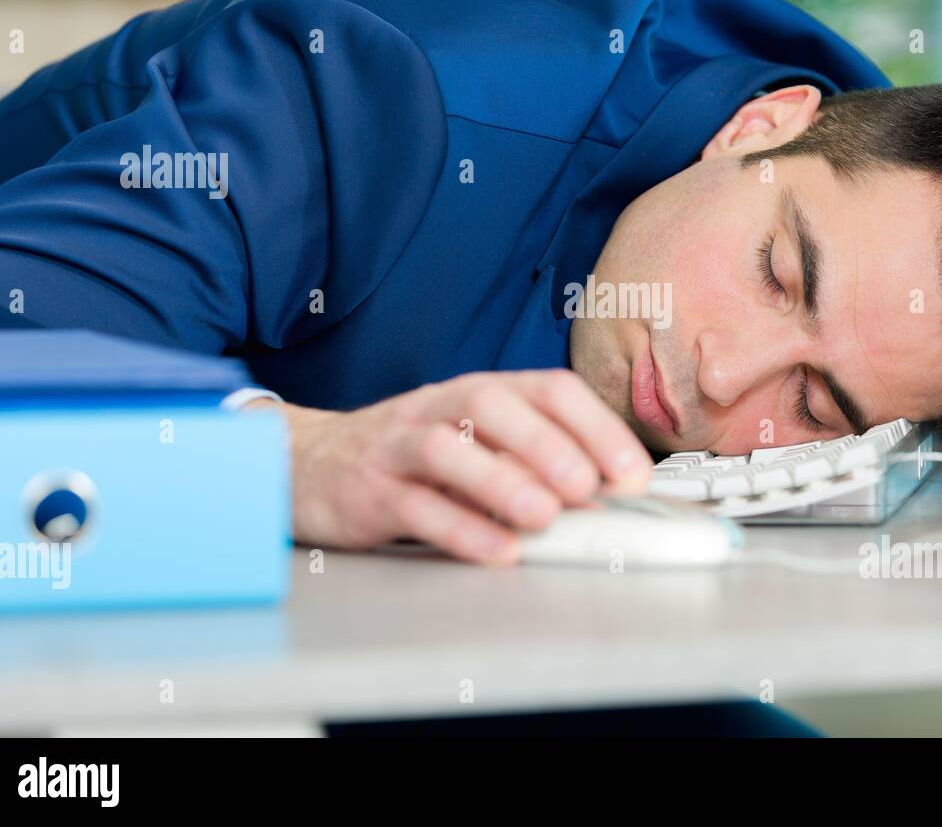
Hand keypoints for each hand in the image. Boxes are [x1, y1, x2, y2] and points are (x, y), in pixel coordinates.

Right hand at [246, 370, 652, 563]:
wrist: (308, 462)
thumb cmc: (409, 454)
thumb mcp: (475, 444)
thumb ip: (532, 461)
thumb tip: (608, 495)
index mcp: (479, 393)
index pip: (547, 390)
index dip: (596, 426)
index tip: (633, 472)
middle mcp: (439, 410)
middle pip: (492, 406)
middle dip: (548, 445)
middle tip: (588, 488)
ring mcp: (398, 447)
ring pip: (447, 450)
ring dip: (502, 481)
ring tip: (543, 516)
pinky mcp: (367, 491)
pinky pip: (414, 506)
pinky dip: (460, 530)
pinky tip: (498, 551)